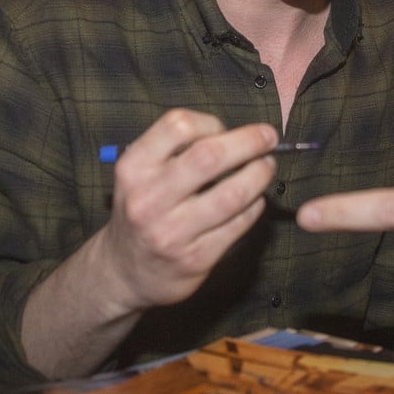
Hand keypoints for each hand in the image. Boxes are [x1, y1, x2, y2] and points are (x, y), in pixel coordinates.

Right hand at [97, 109, 277, 311]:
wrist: (125, 271)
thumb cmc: (142, 210)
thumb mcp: (140, 174)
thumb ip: (175, 150)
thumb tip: (234, 133)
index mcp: (134, 168)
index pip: (178, 126)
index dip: (212, 122)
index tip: (228, 129)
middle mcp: (149, 199)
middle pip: (210, 156)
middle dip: (250, 142)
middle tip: (269, 138)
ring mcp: (172, 232)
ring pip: (232, 194)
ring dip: (260, 175)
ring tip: (267, 167)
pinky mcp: (195, 259)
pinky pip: (238, 224)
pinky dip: (255, 206)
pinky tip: (256, 199)